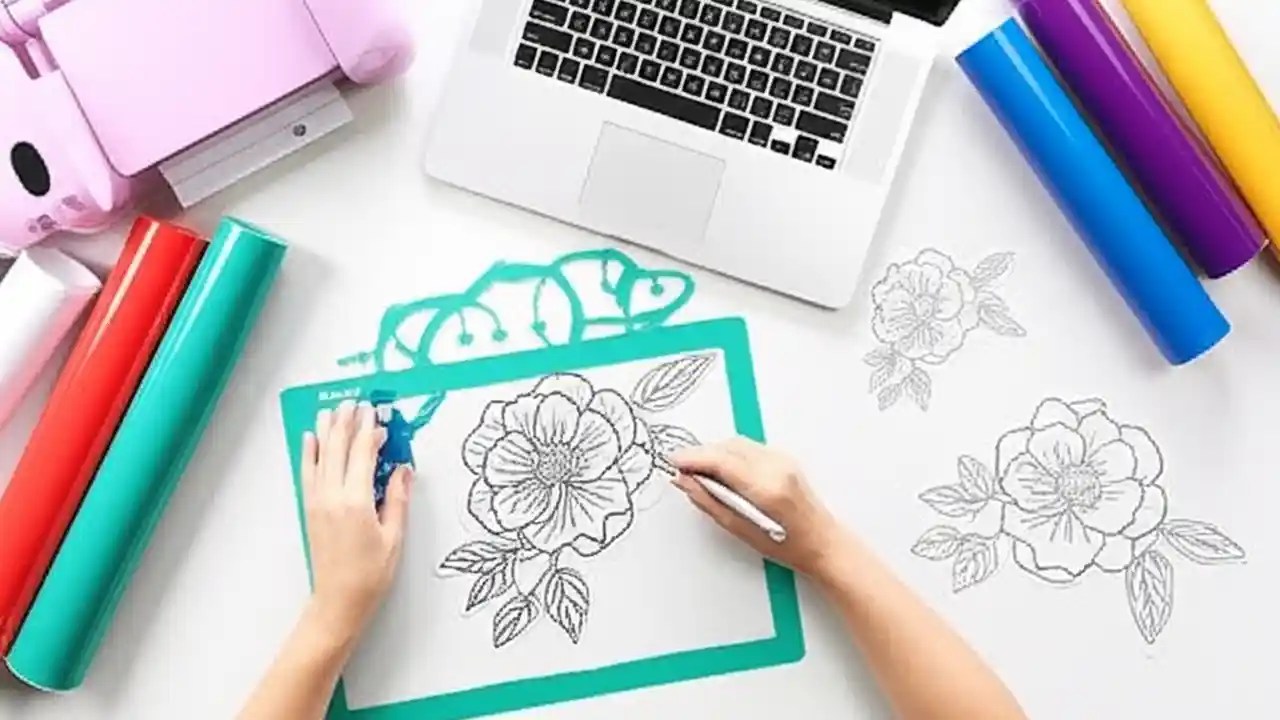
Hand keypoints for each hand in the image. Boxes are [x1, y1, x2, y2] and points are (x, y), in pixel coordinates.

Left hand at [301, 400, 411, 641]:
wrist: (339, 601)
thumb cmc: (371, 574)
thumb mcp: (394, 536)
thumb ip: (398, 499)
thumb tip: (404, 469)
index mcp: (357, 502)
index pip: (363, 455)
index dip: (369, 430)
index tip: (374, 412)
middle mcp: (333, 497)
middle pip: (339, 449)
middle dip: (347, 423)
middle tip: (354, 403)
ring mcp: (318, 502)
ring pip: (321, 457)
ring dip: (327, 431)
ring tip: (331, 410)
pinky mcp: (311, 510)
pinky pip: (308, 473)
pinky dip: (309, 453)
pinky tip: (311, 440)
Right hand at [672, 438, 850, 580]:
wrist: (823, 542)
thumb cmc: (788, 546)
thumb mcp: (740, 530)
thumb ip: (710, 502)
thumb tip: (686, 483)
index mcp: (766, 488)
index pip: (720, 461)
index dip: (692, 458)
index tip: (673, 462)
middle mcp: (776, 467)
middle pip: (727, 447)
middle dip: (701, 455)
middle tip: (682, 471)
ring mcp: (783, 460)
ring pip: (737, 444)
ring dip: (715, 454)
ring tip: (700, 473)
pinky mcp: (785, 459)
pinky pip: (749, 448)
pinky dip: (731, 455)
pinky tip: (723, 471)